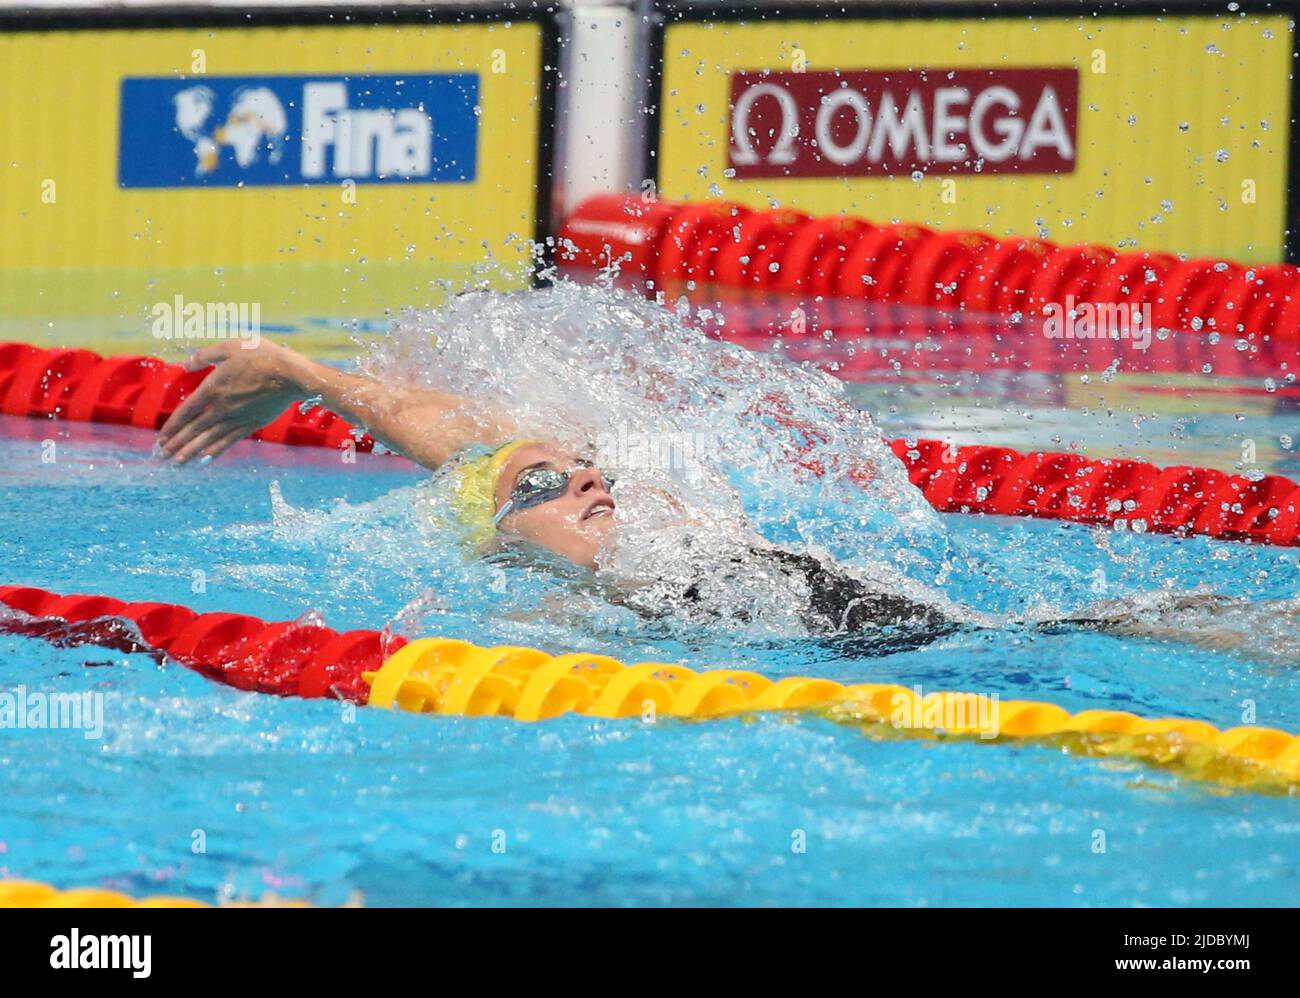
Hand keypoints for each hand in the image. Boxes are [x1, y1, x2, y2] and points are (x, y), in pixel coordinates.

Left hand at [156, 339, 306, 463]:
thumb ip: (205, 355)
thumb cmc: (262, 356)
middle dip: (176, 444)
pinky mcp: (252, 424)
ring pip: (209, 439)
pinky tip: (206, 458)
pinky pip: (229, 440)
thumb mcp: (230, 347)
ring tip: (177, 464)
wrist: (292, 375)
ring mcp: (237, 418)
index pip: (186, 411)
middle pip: (193, 430)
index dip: (172, 426)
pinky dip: (216, 451)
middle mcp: (221, 408)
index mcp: (213, 388)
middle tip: (162, 457)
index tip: (161, 438)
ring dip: (191, 452)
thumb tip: (187, 364)